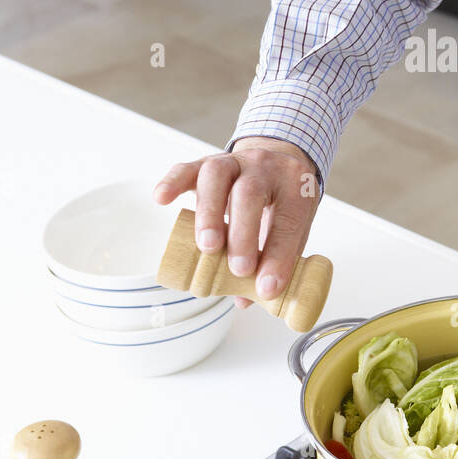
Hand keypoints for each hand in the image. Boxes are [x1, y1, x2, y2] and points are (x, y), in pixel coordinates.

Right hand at [153, 138, 320, 310]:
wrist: (278, 159)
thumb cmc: (285, 200)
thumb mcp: (293, 227)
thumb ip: (275, 261)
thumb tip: (246, 299)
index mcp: (295, 186)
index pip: (288, 221)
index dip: (278, 257)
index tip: (267, 288)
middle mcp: (265, 166)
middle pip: (250, 193)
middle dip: (242, 235)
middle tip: (237, 270)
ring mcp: (235, 162)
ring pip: (217, 176)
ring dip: (209, 213)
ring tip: (207, 247)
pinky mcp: (206, 162)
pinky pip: (187, 168)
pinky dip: (172, 182)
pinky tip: (162, 199)